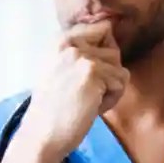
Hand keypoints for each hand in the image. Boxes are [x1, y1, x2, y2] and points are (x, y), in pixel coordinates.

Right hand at [20, 18, 128, 161]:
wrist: (42, 134)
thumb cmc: (54, 108)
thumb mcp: (59, 68)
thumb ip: (81, 51)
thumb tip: (109, 31)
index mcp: (61, 40)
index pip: (103, 28)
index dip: (105, 55)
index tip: (89, 76)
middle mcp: (71, 43)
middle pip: (115, 51)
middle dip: (109, 76)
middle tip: (87, 93)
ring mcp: (82, 57)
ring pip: (120, 69)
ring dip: (110, 90)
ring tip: (89, 101)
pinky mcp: (94, 73)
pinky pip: (121, 83)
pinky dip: (112, 100)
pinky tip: (92, 108)